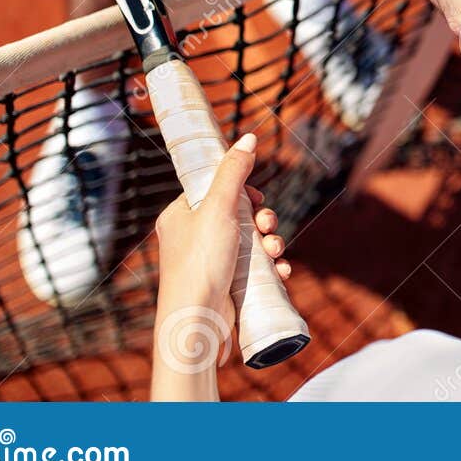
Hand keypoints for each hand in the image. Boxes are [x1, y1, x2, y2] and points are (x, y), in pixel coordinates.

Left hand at [152, 133, 288, 386]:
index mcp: (180, 216)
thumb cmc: (199, 264)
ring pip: (250, 241)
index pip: (213, 189)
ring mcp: (210, 262)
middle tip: (267, 225)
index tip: (255, 196)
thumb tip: (248, 136)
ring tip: (274, 251)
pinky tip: (280, 271)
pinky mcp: (226, 285)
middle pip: (237, 214)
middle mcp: (192, 237)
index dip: (239, 189)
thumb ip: (233, 172)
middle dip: (262, 219)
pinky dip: (270, 266)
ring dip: (270, 242)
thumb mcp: (218, 208)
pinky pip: (255, 267)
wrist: (196, 324)